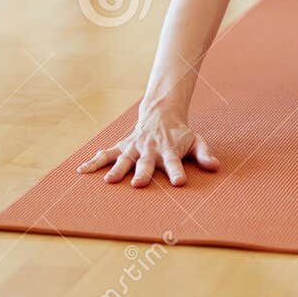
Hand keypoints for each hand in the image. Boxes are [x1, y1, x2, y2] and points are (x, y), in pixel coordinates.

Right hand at [77, 111, 219, 186]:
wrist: (161, 113)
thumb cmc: (179, 134)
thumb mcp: (196, 141)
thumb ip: (204, 154)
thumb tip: (215, 166)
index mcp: (168, 150)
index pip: (174, 163)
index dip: (177, 172)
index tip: (179, 182)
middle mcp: (149, 150)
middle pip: (146, 163)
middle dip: (142, 173)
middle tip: (138, 184)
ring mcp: (134, 148)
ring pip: (123, 159)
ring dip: (116, 169)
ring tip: (108, 180)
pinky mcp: (122, 147)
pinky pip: (105, 154)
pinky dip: (93, 162)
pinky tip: (82, 171)